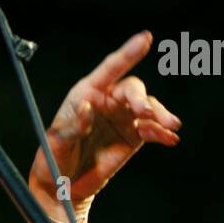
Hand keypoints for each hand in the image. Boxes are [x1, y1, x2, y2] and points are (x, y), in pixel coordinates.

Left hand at [28, 30, 180, 207]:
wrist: (63, 184)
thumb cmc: (53, 157)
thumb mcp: (56, 142)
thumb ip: (72, 126)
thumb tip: (87, 107)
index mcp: (85, 94)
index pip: (109, 69)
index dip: (128, 53)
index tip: (145, 38)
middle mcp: (107, 101)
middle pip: (132, 89)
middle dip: (141, 98)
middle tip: (145, 113)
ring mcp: (122, 118)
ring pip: (148, 107)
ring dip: (160, 114)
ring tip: (170, 126)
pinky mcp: (133, 137)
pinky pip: (152, 130)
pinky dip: (163, 133)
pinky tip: (170, 139)